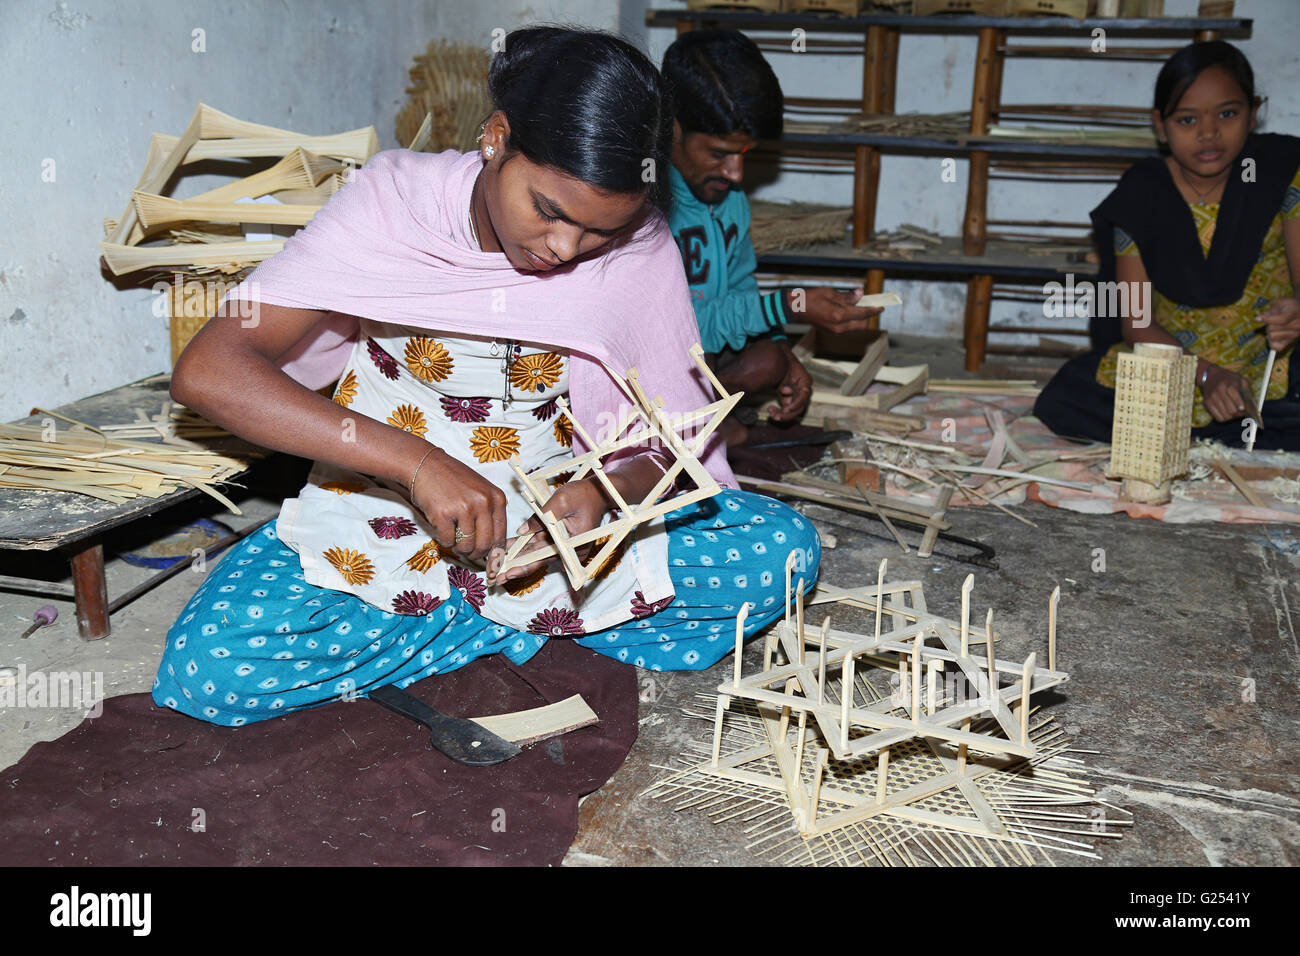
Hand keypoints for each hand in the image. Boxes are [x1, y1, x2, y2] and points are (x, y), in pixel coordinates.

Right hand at [409, 447, 507, 562]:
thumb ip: (489, 513)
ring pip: (467, 546)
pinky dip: (445, 540)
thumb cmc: (452, 478)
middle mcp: (483, 503)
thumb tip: (493, 544)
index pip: (501, 534)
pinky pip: (448, 541)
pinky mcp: (444, 515)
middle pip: (485, 544)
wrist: (426, 465)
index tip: (490, 559)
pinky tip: (443, 529)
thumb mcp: (481, 490)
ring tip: (455, 538)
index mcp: (496, 498)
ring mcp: (464, 509)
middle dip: (476, 553)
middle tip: (469, 552)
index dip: (495, 551)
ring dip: (459, 548)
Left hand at [486, 477, 607, 584]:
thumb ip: (542, 517)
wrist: (597, 492)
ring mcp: (560, 544)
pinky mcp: (555, 537)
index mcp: (572, 546)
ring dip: (515, 558)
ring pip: (534, 553)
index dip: (524, 567)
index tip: (509, 573)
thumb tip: (522, 531)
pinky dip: (521, 546)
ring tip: (496, 566)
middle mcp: (566, 549)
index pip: (544, 559)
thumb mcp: (562, 501)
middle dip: (515, 568)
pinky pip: (536, 543)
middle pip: (537, 560)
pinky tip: (504, 550)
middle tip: (496, 578)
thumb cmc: (584, 495)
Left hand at [768, 344, 811, 421]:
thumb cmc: (783, 363)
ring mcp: (797, 396)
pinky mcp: (790, 399)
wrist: (780, 361)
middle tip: (775, 416)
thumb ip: (784, 381)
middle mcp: (804, 390)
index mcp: (805, 380)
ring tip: (771, 414)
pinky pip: (787, 409)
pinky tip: (771, 409)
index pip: (804, 396)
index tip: (786, 410)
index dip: (795, 404)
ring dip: (782, 415)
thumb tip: (787, 391)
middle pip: (799, 407)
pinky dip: (779, 411)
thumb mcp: (783, 370)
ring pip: (793, 411)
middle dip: (787, 414)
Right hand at [796, 286, 881, 334]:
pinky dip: (854, 319)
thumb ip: (847, 296)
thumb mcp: (830, 293)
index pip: (862, 313)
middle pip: (862, 323)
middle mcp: (839, 326)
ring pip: (857, 326)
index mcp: (839, 315)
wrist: (796, 310)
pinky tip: (852, 310)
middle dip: (869, 315)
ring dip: (861, 318)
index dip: (874, 309)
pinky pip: (849, 327)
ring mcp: (836, 331)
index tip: (882, 306)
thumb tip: (861, 294)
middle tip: (873, 304)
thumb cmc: (811, 299)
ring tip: (861, 305)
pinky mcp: (833, 331)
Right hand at [1200, 364, 1253, 422]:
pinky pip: (1218, 418)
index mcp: (1229, 384)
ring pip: (1226, 416)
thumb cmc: (1229, 379)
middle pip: (1231, 410)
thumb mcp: (1241, 380)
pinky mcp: (1207, 404)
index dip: (1240, 405)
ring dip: (1233, 417)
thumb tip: (1253, 405)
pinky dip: (1225, 418)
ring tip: (1235, 412)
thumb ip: (1248, 391)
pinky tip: (1228, 413)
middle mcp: (1219, 392)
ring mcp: (1212, 399)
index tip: (1243, 408)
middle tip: (1242, 412)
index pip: (1235, 397)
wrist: (1211, 376)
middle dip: (1239, 413)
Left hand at [1260, 296, 1299, 351]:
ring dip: (1269, 332)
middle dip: (1268, 324)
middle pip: (1273, 328)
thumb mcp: (1281, 302)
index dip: (1267, 319)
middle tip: (1271, 320)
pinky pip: (1276, 347)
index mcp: (1294, 313)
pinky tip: (1275, 335)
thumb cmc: (1289, 305)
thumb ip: (1272, 309)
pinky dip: (1272, 342)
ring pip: (1272, 337)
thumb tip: (1262, 317)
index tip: (1257, 318)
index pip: (1280, 320)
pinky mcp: (1291, 341)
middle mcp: (1297, 325)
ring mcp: (1295, 334)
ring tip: (1274, 326)